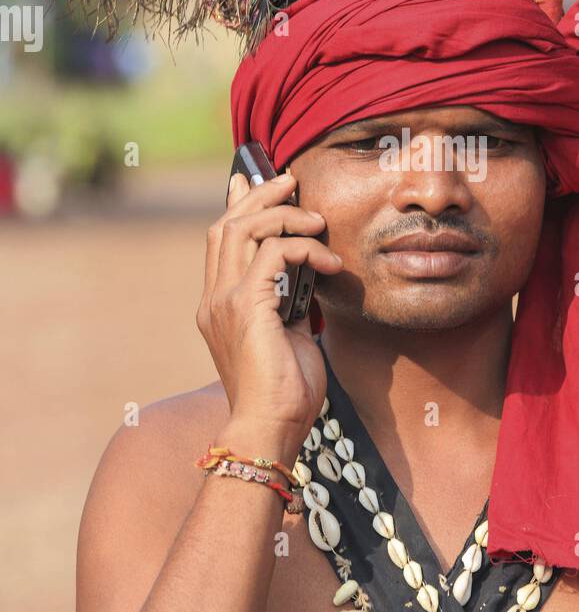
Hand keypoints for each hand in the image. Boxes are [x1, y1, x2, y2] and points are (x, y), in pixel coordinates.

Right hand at [196, 170, 341, 460]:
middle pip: (226, 225)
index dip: (237, 205)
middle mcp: (214, 300)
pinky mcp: (246, 308)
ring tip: (318, 220)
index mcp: (219, 306)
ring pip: (243, 229)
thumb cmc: (285, 394)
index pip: (220, 240)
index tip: (254, 181)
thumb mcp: (289, 337)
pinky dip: (304, 249)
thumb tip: (309, 276)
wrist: (271, 430)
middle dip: (259, 195)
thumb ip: (290, 303)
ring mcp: (225, 303)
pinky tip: (330, 263)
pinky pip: (273, 254)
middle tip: (290, 181)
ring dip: (284, 215)